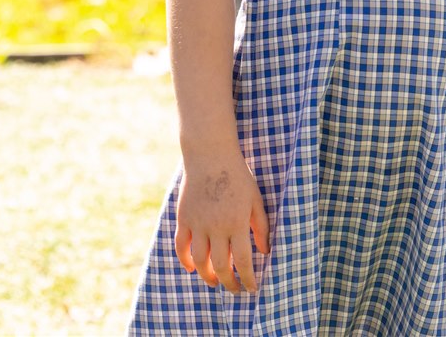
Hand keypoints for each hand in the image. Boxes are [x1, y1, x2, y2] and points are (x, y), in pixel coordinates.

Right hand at [174, 152, 268, 293]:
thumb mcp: (256, 200)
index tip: (252, 288)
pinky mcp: (184, 217)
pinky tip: (192, 268)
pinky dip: (185, 260)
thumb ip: (261, 227)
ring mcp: (198, 223)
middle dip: (228, 283)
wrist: (210, 155)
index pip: (243, 261)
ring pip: (199, 260)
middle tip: (234, 290)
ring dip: (207, 276)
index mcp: (237, 223)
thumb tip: (265, 252)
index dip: (248, 279)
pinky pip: (181, 245)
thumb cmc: (238, 176)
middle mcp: (216, 226)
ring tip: (214, 281)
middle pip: (220, 266)